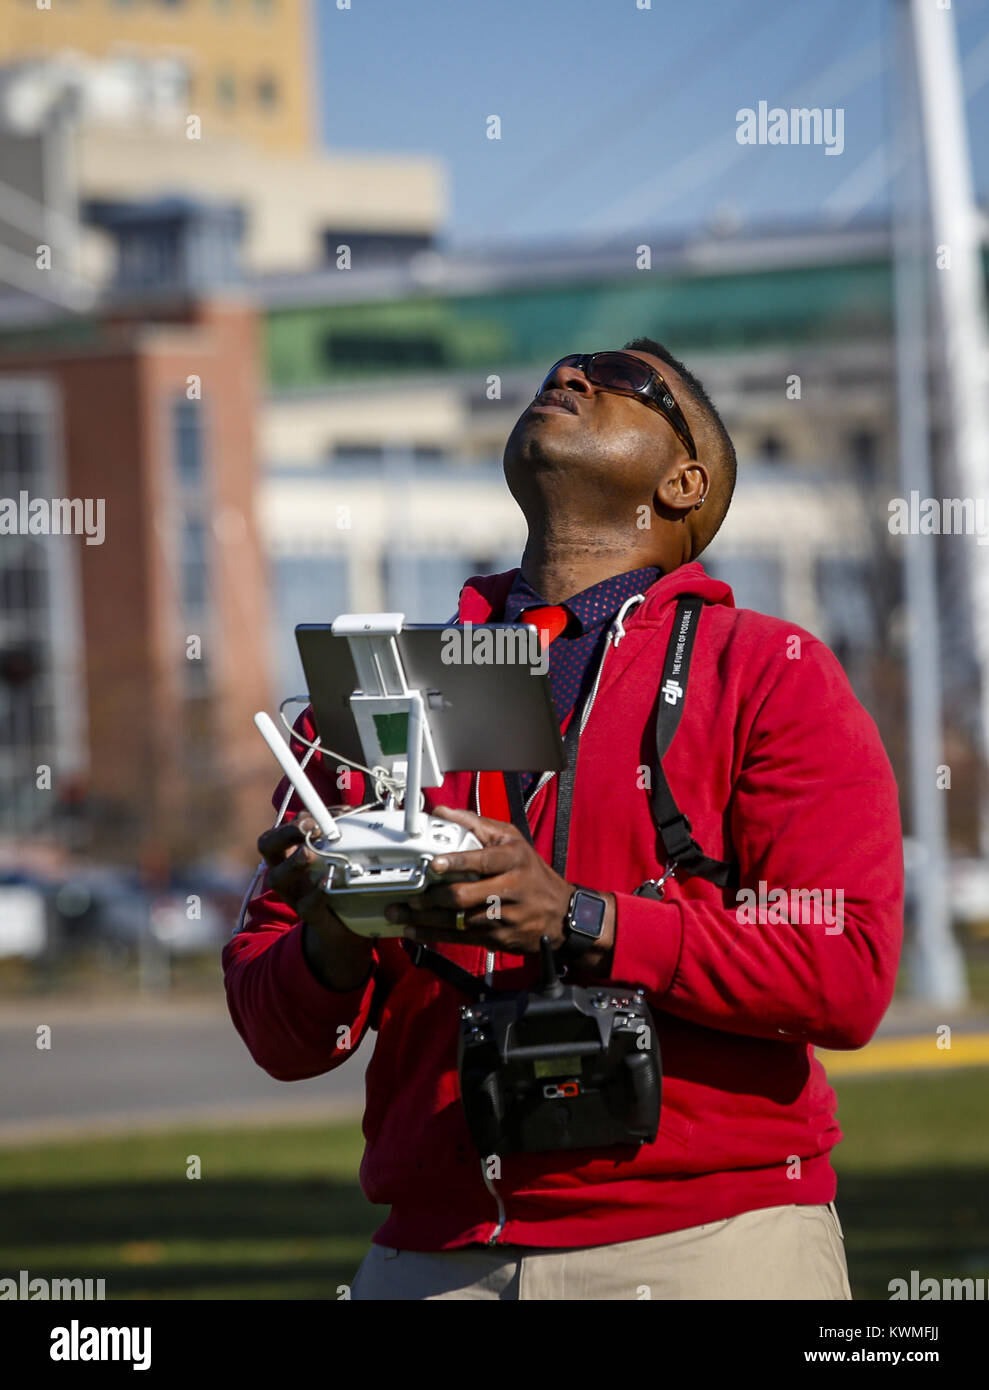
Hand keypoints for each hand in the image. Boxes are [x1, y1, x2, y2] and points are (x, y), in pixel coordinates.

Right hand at [257, 815, 372, 989]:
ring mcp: (293, 894)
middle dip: (284, 834)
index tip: (313, 817)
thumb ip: (339, 831)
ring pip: (277, 878)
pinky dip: (316, 894)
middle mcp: (284, 872)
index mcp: (288, 853)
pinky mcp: (309, 915)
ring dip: (294, 862)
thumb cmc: (337, 880)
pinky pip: (306, 906)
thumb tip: (350, 812)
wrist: (344, 925)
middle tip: (307, 829)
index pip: (277, 830)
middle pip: (267, 847)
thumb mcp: (335, 851)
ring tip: (309, 853)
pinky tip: (327, 883)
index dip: (292, 821)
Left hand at [384, 806, 614, 967]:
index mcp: (513, 859)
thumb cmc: (530, 871)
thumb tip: (440, 812)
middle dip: (431, 898)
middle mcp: (510, 888)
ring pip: (458, 921)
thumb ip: (475, 824)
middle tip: (406, 896)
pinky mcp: (498, 939)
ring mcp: (504, 917)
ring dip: (425, 919)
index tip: (434, 864)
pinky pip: (461, 938)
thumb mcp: (511, 840)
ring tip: (399, 914)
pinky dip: (435, 936)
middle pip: (465, 896)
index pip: (483, 860)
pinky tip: (414, 931)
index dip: (458, 862)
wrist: (561, 914)